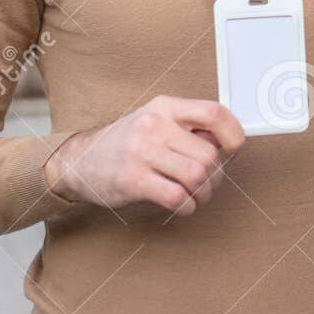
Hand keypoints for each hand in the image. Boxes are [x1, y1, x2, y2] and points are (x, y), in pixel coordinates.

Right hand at [44, 96, 246, 215]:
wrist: (80, 161)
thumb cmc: (126, 143)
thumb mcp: (156, 121)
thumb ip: (189, 128)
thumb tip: (228, 142)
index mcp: (165, 107)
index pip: (214, 113)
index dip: (233, 134)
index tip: (233, 150)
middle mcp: (154, 126)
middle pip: (209, 154)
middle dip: (216, 176)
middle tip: (208, 183)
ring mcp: (142, 152)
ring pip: (197, 176)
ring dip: (204, 193)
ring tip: (196, 195)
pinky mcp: (132, 180)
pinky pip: (177, 197)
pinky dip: (187, 206)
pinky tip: (182, 205)